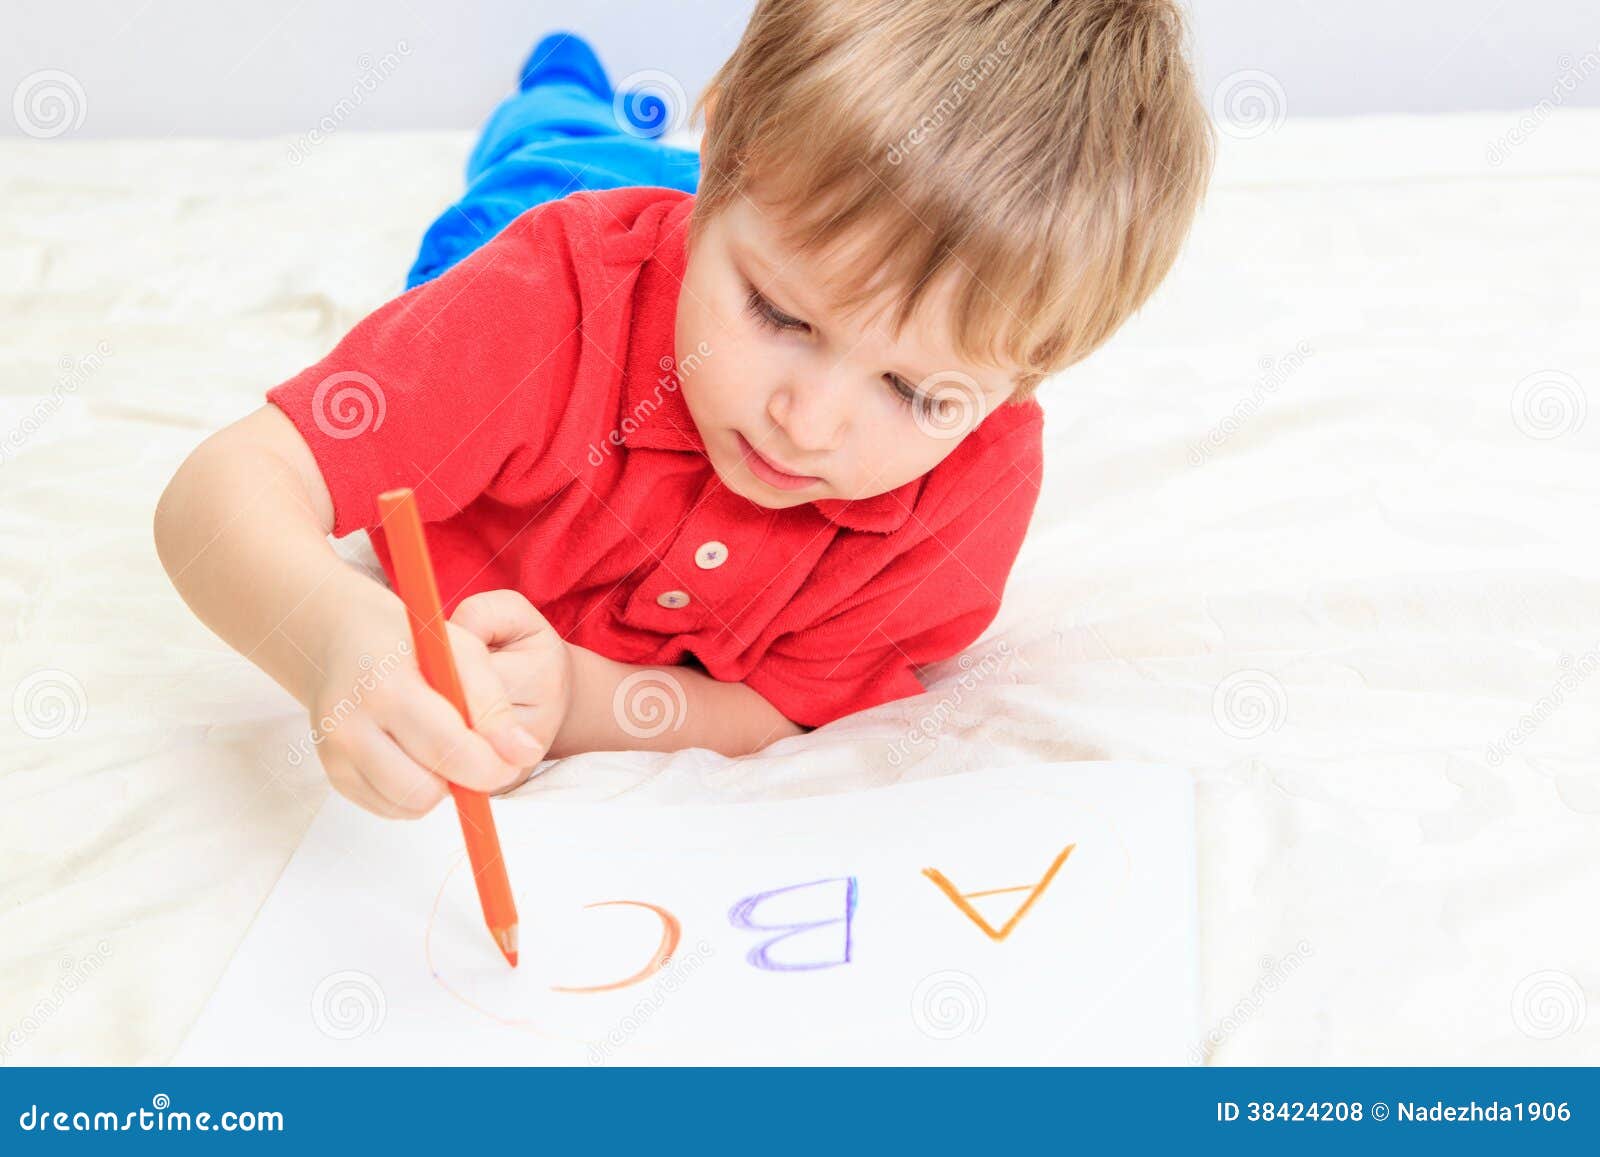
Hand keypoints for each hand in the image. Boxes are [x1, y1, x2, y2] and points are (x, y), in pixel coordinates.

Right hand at [307, 591, 560, 818]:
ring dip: (439, 787)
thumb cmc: (410, 642)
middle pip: (424, 789)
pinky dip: (415, 792)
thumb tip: (524, 754)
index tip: (513, 758)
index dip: (492, 765)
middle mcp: (350, 725)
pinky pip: (392, 809)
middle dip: (465, 779)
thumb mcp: (461, 652)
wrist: (341, 640)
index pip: (448, 747)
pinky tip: (416, 754)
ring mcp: (335, 754)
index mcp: (385, 686)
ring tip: (442, 746)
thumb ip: (495, 704)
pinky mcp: (334, 775)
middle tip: (479, 754)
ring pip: (409, 805)